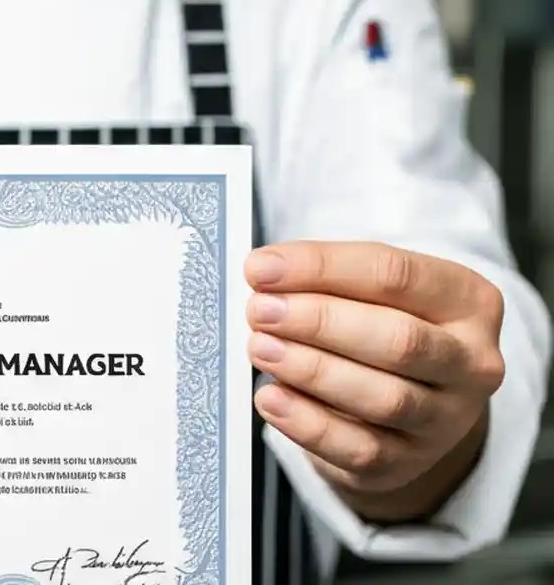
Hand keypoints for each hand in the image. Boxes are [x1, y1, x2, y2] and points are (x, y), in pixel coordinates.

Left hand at [245, 241, 504, 521]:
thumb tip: (265, 271)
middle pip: (398, 340)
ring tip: (261, 348)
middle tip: (260, 311)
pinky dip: (307, 423)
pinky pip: (359, 449)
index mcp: (467, 301)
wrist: (401, 410)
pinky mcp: (407, 463)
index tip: (262, 269)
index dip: (322, 268)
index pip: (395, 275)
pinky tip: (271, 398)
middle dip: (319, 322)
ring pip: (384, 398)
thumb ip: (324, 279)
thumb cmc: (378, 330)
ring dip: (311, 370)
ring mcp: (446, 420)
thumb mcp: (368, 292)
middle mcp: (470, 363)